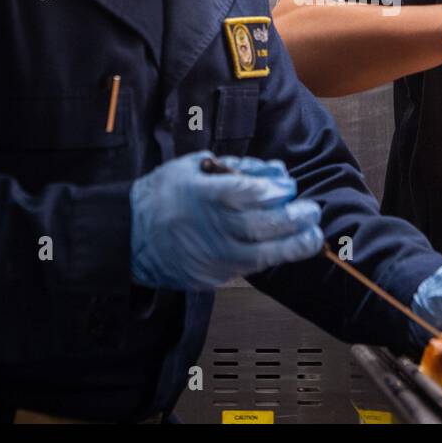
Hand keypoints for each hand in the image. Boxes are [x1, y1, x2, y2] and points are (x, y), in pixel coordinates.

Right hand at [130, 151, 322, 290]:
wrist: (128, 236)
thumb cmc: (162, 195)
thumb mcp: (191, 167)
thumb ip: (234, 168)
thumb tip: (274, 171)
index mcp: (203, 195)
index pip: (246, 193)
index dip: (273, 190)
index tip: (288, 187)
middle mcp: (210, 227)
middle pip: (261, 225)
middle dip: (293, 219)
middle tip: (312, 211)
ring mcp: (212, 255)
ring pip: (262, 254)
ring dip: (293, 246)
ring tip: (313, 236)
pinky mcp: (213, 276)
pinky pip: (248, 267)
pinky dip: (271, 257)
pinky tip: (286, 248)